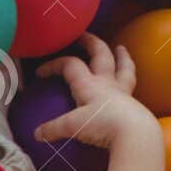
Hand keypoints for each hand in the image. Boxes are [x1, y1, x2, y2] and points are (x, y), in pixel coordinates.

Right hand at [33, 34, 155, 149]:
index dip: (54, 65)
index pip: (70, 65)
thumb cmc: (102, 124)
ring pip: (123, 66)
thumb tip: (37, 134)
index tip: (40, 72)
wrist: (133, 133)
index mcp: (89, 84)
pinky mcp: (133, 104)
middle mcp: (106, 83)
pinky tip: (128, 78)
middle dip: (91, 43)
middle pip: (100, 55)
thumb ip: (53, 129)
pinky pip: (131, 84)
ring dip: (121, 56)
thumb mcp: (72, 127)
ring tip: (120, 48)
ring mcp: (122, 91)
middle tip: (84, 35)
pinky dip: (130, 76)